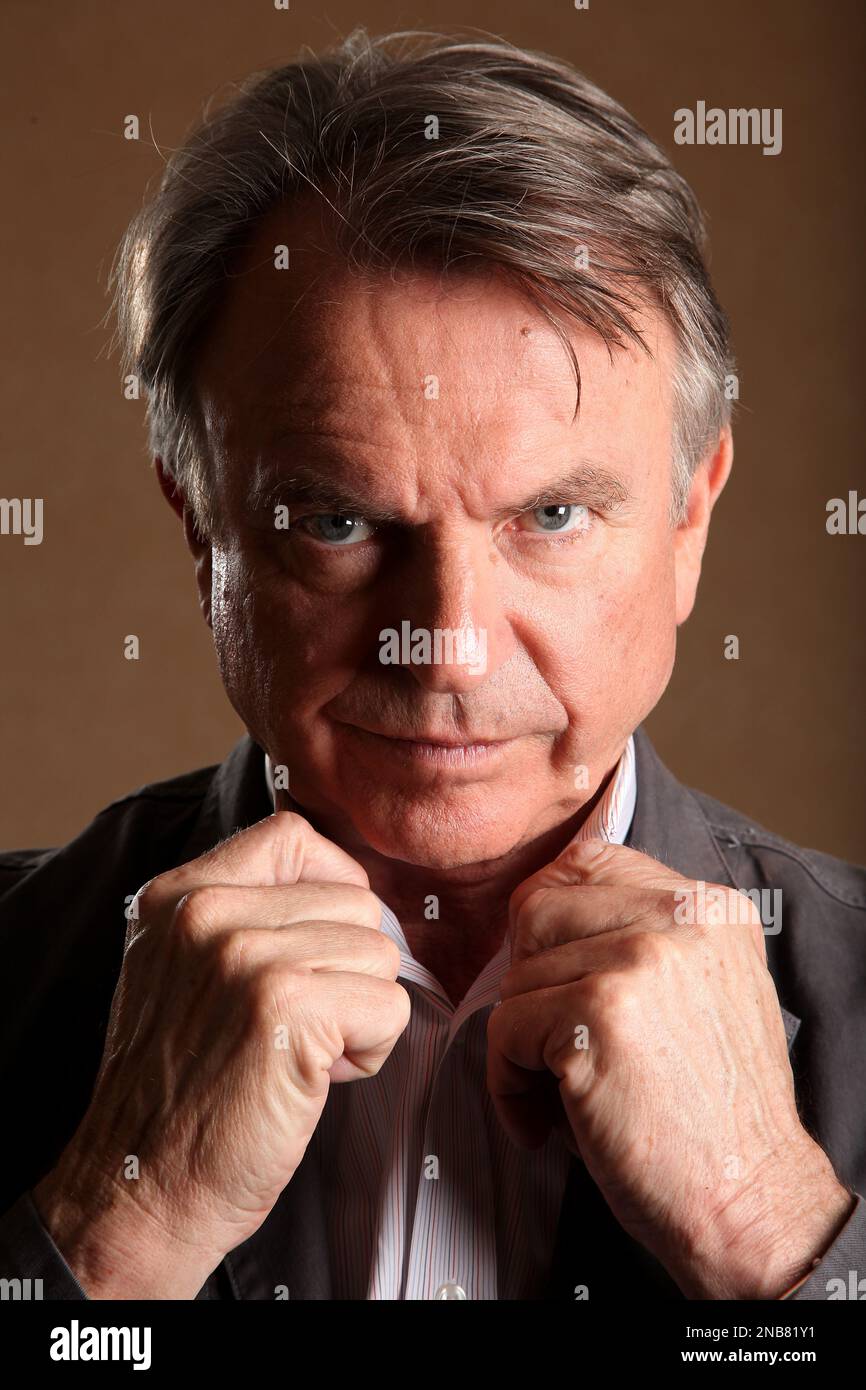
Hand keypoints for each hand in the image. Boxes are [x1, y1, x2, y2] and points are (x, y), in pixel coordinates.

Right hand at [33, 811, 409, 1298]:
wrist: (139, 1189)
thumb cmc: (177, 1091)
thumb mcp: (180, 972)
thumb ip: (243, 917)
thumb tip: (348, 891)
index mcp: (178, 896)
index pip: (292, 836)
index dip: (333, 885)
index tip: (323, 945)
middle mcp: (206, 912)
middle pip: (353, 901)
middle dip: (348, 969)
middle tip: (300, 1028)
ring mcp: (246, 954)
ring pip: (379, 952)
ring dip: (360, 1012)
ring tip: (301, 1055)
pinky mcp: (287, 1006)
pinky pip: (389, 1004)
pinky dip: (371, 1050)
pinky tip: (314, 1080)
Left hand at [487, 838, 853, 1297]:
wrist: (750, 1198)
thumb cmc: (714, 1111)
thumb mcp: (705, 990)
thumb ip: (643, 938)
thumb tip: (536, 913)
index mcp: (709, 905)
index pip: (586, 861)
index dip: (548, 920)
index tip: (552, 978)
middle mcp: (680, 917)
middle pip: (538, 908)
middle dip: (527, 981)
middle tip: (550, 1045)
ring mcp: (639, 960)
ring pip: (517, 975)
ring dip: (520, 1043)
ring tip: (561, 1094)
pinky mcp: (599, 1013)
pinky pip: (505, 1029)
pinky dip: (509, 1085)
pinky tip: (546, 1122)